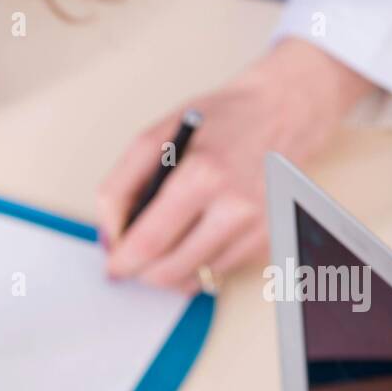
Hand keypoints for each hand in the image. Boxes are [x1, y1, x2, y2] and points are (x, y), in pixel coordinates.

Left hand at [96, 39, 373, 291]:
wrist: (281, 111)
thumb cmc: (218, 121)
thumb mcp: (155, 137)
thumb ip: (120, 188)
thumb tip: (110, 237)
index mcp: (202, 177)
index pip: (148, 243)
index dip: (122, 261)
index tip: (112, 264)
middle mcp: (235, 207)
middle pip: (168, 272)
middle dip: (140, 271)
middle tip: (131, 258)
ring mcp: (255, 228)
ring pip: (191, 279)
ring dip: (167, 271)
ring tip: (162, 244)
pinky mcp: (268, 240)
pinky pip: (217, 273)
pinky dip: (196, 264)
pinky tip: (192, 239)